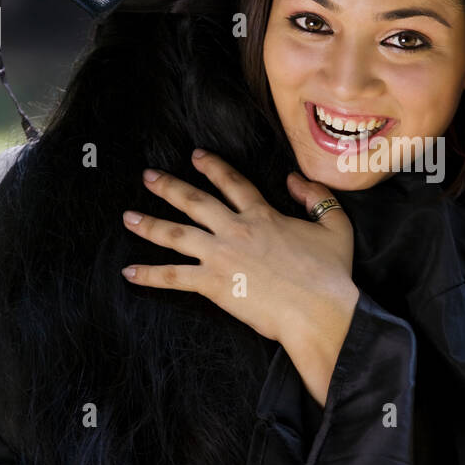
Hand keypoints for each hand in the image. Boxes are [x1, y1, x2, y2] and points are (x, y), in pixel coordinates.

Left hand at [119, 149, 358, 405]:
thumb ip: (316, 197)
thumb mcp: (336, 226)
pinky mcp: (213, 284)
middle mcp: (236, 230)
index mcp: (263, 215)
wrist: (319, 309)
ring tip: (128, 217)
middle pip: (195, 202)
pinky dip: (150, 274)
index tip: (196, 155)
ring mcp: (221, 256)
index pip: (233, 183)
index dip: (213, 167)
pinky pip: (174, 276)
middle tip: (148, 177)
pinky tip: (130, 272)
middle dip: (169, 187)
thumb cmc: (331, 273)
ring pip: (176, 235)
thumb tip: (293, 179)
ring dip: (150, 225)